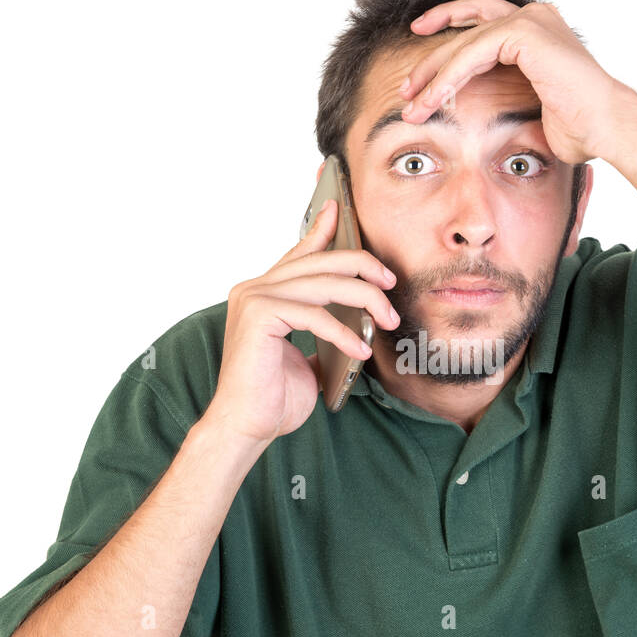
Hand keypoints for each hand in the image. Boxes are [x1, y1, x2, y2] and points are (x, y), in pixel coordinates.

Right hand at [204, 197, 402, 444]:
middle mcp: (254, 288)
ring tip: (388, 320)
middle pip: (319, 261)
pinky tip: (360, 350)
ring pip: (322, 283)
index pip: (299, 253)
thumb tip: (354, 325)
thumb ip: (321, 333)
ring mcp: (253, 299)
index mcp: (263, 293)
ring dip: (364, 299)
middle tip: (390, 284)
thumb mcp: (308, 357)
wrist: (245, 427)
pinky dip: (342, 332)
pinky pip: (313, 314)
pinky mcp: (258, 317)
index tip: (340, 209)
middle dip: (363, 267)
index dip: (321, 229)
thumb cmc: (274, 398)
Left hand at [397, 0, 623, 164]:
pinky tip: (434, 98)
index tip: (420, 69)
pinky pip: (473, 51)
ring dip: (434, 72)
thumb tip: (479, 111)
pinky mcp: (526, 32)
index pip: (481, 23)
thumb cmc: (579, 128)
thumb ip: (505, 94)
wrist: (605, 129)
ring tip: (411, 101)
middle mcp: (534, 17)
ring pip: (466, 41)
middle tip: (405, 85)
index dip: (448, 40)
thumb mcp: (531, 107)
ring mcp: (531, 20)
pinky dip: (450, 75)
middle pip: (468, 26)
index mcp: (537, 31)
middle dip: (431, 57)